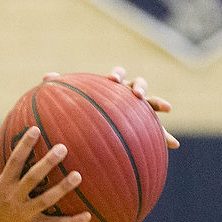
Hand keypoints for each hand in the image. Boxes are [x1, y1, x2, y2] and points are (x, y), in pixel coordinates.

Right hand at [0, 126, 89, 221]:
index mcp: (2, 186)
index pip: (14, 162)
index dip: (24, 145)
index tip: (36, 130)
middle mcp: (13, 198)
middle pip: (32, 178)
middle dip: (47, 163)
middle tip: (62, 148)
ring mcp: (24, 214)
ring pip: (46, 200)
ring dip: (62, 188)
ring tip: (78, 175)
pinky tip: (88, 216)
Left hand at [42, 67, 178, 148]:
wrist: (96, 129)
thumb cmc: (84, 112)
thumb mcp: (73, 102)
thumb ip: (62, 88)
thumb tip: (46, 77)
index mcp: (112, 89)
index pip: (117, 77)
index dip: (117, 76)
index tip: (113, 81)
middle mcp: (127, 96)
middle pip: (138, 84)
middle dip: (139, 86)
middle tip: (136, 95)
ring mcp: (138, 111)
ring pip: (152, 104)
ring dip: (157, 103)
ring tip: (165, 108)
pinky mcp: (146, 129)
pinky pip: (159, 133)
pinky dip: (168, 137)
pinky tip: (175, 145)